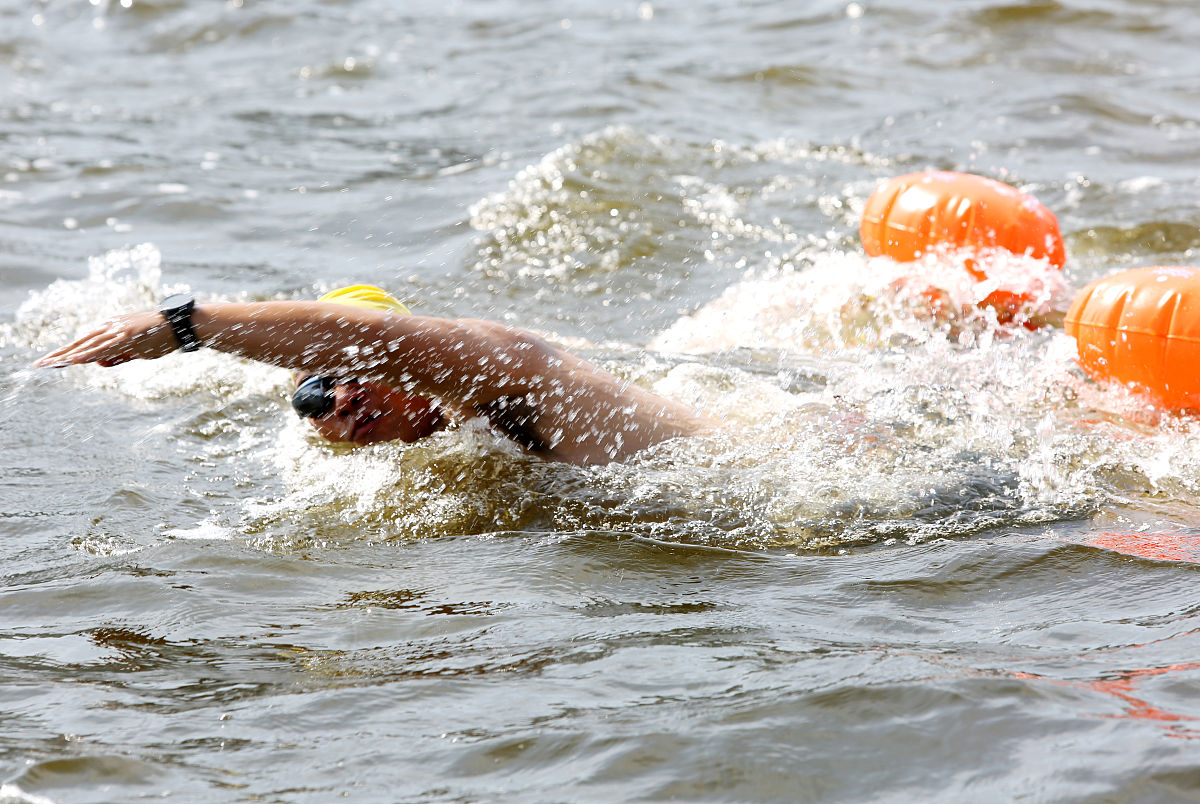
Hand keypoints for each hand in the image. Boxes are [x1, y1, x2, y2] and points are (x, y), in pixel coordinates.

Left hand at [33, 311, 178, 367]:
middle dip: (59, 354)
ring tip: (49, 364)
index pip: (83, 342)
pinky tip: (73, 360)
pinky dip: (86, 354)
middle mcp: (110, 327)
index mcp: (111, 328)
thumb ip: (118, 356)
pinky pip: (102, 348)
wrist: (180, 325)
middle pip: (79, 343)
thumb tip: (100, 364)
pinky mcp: (125, 337)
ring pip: (86, 346)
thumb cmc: (161, 337)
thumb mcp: (136, 350)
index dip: (66, 352)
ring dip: (66, 356)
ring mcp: (117, 331)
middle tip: (39, 364)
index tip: (50, 361)